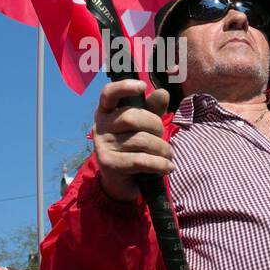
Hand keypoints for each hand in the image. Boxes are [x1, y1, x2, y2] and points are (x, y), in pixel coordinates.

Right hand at [92, 79, 173, 202]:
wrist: (121, 182)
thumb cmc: (133, 148)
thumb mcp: (144, 126)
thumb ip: (153, 109)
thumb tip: (163, 93)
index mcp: (106, 111)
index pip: (109, 93)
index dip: (124, 87)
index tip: (142, 86)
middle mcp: (100, 126)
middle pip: (132, 117)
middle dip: (156, 126)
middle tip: (163, 137)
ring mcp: (102, 145)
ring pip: (140, 140)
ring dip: (162, 149)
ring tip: (168, 155)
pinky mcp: (109, 163)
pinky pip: (140, 160)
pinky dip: (159, 164)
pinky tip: (168, 167)